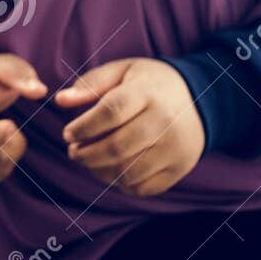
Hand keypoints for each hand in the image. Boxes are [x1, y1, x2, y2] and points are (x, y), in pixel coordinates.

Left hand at [55, 57, 204, 197]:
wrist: (200, 100)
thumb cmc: (148, 84)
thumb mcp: (122, 71)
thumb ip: (90, 84)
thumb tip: (60, 100)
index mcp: (148, 93)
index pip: (111, 112)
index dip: (84, 127)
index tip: (68, 133)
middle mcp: (166, 122)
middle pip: (118, 147)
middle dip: (87, 154)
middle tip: (73, 151)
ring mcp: (176, 148)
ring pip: (129, 172)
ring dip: (100, 171)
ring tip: (88, 160)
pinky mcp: (179, 168)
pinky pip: (143, 187)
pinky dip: (120, 183)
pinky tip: (110, 170)